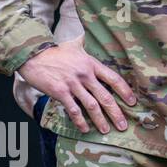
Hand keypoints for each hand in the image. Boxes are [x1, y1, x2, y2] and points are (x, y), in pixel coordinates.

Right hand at [19, 42, 136, 134]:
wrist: (33, 55)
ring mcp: (73, 84)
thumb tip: (88, 36)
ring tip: (106, 130)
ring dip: (100, 120)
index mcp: (92, 64)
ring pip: (91, 106)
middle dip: (116, 113)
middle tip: (123, 125)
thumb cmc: (55, 52)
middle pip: (105, 96)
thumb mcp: (75, 46)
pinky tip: (85, 129)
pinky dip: (80, 121)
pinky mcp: (60, 92)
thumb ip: (85, 46)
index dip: (125, 91)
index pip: (114, 79)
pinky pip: (73, 109)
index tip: (132, 102)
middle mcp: (86, 75)